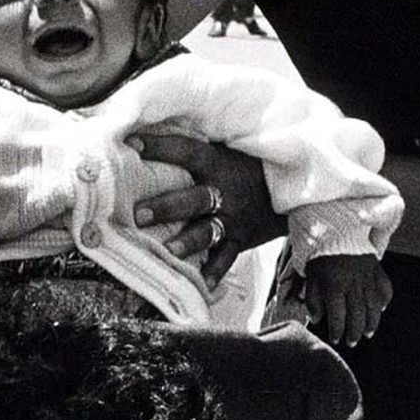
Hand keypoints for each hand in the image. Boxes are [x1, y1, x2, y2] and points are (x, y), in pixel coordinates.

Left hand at [127, 132, 279, 284]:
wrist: (287, 189)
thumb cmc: (245, 167)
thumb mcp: (223, 151)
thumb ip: (190, 151)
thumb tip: (141, 134)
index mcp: (217, 163)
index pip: (185, 151)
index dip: (160, 147)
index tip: (131, 144)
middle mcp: (224, 192)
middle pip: (194, 198)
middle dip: (166, 206)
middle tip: (139, 214)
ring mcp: (233, 219)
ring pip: (208, 230)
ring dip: (188, 241)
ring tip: (169, 250)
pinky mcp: (240, 240)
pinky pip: (227, 258)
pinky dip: (215, 272)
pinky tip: (201, 284)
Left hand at [303, 253, 391, 348]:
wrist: (335, 231)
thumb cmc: (320, 258)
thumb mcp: (311, 278)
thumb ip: (313, 300)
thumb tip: (317, 319)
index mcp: (334, 285)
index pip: (337, 315)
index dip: (337, 330)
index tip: (336, 339)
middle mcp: (352, 283)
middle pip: (357, 313)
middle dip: (354, 331)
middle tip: (352, 342)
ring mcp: (367, 276)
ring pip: (373, 305)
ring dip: (371, 321)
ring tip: (368, 333)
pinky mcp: (376, 269)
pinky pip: (384, 287)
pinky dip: (384, 299)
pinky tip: (381, 309)